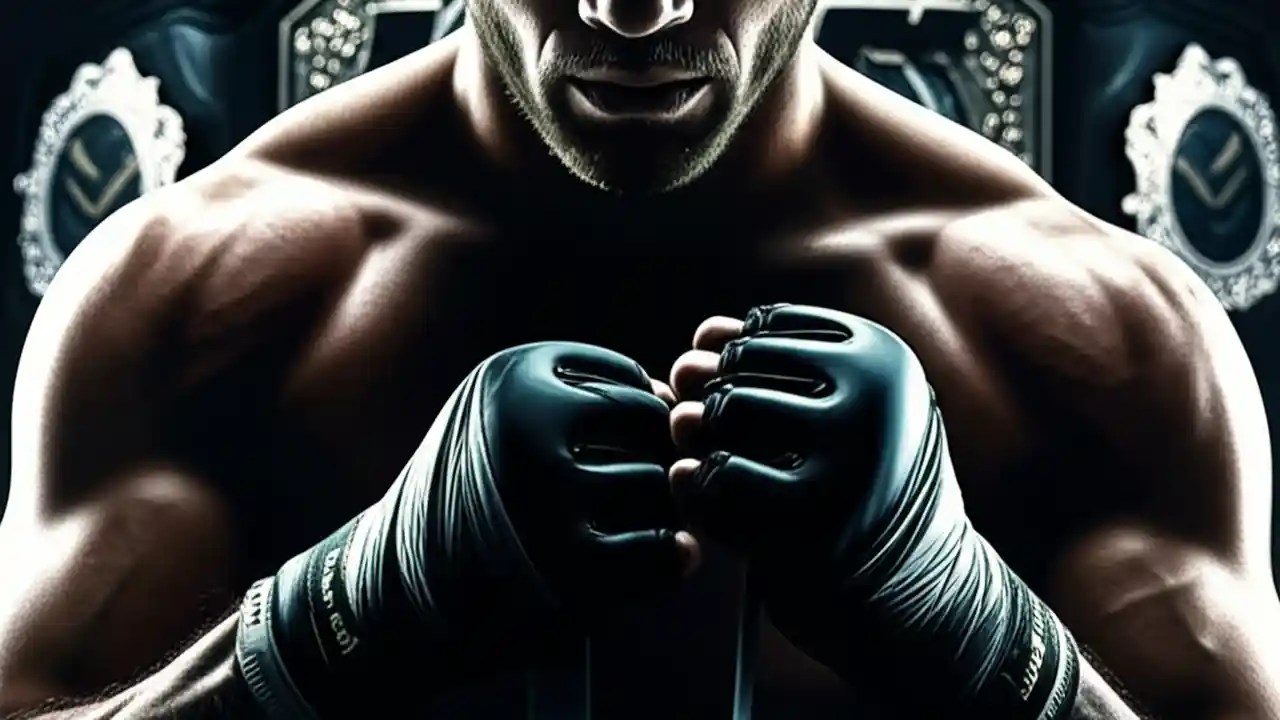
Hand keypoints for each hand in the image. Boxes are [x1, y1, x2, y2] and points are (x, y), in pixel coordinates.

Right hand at [238, 342, 696, 717]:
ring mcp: (553, 500)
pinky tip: (645, 556)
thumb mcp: (498, 413)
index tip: (606, 447)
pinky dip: (668, 555)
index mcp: (514, 376)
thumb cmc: (463, 494)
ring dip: (655, 507)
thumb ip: (581, 396)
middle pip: (652, 426)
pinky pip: (665, 549)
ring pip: (661, 486)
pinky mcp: (571, 570)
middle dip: (649, 456)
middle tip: (624, 485)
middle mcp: (533, 429)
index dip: (631, 415)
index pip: (628, 377)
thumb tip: (674, 400)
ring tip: (621, 521)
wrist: (392, 589)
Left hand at [667, 304, 1079, 717]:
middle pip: (734, 367)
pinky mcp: (808, 531)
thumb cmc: (862, 482)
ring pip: (720, 416)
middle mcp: (871, 403)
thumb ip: (768, 361)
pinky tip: (722, 502)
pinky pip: (712, 481)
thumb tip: (702, 337)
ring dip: (700, 440)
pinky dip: (699, 488)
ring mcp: (842, 466)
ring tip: (721, 464)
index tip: (751, 401)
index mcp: (883, 359)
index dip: (735, 362)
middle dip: (711, 399)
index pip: (762, 326)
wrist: (918, 594)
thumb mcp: (842, 406)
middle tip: (720, 435)